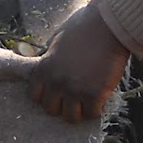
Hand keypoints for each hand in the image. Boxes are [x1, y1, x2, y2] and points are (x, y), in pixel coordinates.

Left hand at [28, 0, 131, 123]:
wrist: (108, 25)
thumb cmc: (84, 27)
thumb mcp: (57, 41)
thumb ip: (51, 59)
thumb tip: (51, 72)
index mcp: (44, 67)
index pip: (35, 96)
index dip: (47, 95)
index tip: (57, 92)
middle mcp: (55, 81)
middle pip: (51, 109)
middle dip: (62, 104)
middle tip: (74, 96)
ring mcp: (74, 90)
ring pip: (70, 117)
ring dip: (79, 110)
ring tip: (87, 100)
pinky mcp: (94, 94)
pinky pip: (92, 114)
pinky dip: (96, 108)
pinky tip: (100, 97)